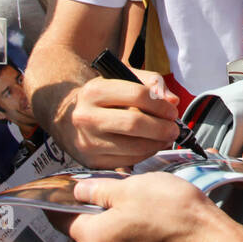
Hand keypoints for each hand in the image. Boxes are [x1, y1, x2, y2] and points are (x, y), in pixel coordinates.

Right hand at [66, 69, 181, 169]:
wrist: (68, 117)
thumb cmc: (104, 98)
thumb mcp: (123, 79)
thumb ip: (151, 83)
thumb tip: (172, 101)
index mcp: (94, 91)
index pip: (137, 95)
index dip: (161, 105)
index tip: (172, 111)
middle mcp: (86, 116)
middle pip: (135, 124)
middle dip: (162, 128)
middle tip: (174, 129)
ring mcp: (87, 141)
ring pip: (134, 147)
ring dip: (157, 144)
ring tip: (165, 137)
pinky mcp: (91, 161)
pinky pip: (128, 161)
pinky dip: (145, 155)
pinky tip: (150, 146)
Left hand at [68, 172, 242, 241]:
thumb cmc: (173, 213)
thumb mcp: (131, 188)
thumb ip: (98, 190)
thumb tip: (79, 191)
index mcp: (92, 238)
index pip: (60, 219)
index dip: (58, 199)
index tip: (62, 185)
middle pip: (81, 230)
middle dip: (84, 208)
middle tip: (96, 185)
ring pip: (104, 237)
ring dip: (107, 218)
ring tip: (123, 195)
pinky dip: (124, 228)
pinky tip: (139, 210)